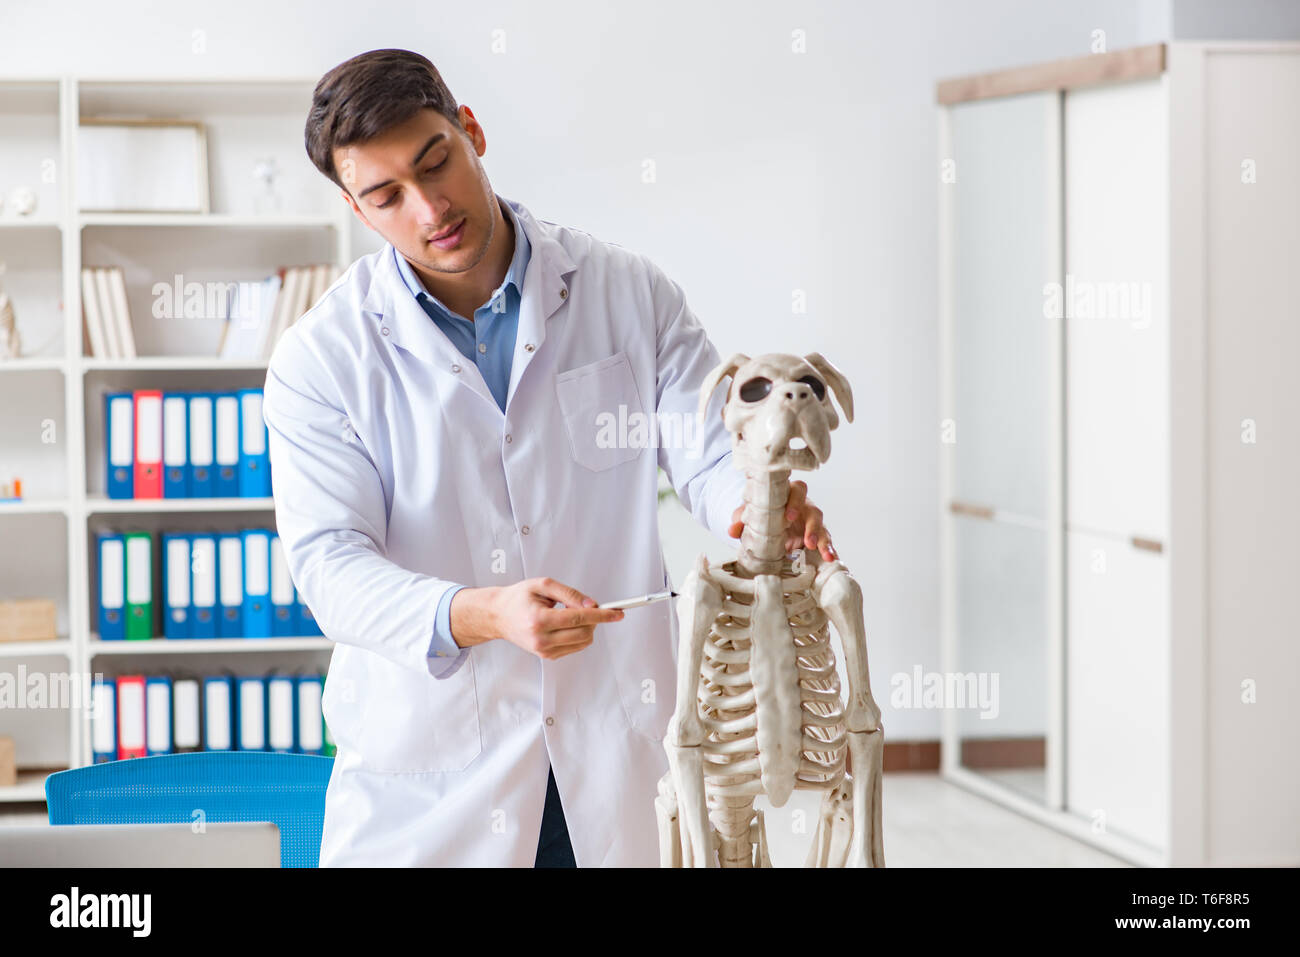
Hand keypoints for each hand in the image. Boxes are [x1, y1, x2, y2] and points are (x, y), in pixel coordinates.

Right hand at [489, 577, 623, 659]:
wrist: (498, 615)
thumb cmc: (518, 598)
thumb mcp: (543, 585)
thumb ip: (570, 594)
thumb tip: (592, 605)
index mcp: (539, 620)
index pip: (579, 618)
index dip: (602, 615)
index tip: (618, 613)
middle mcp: (541, 639)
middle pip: (585, 633)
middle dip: (594, 619)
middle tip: (589, 606)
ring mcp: (544, 651)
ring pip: (583, 642)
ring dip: (587, 627)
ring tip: (570, 614)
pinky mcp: (547, 656)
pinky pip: (575, 647)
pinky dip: (578, 634)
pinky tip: (566, 624)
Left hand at [728, 479, 837, 561]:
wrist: (768, 523)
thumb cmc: (762, 513)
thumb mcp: (751, 515)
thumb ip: (741, 519)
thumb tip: (732, 530)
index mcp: (790, 495)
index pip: (798, 491)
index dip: (795, 502)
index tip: (789, 517)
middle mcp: (805, 507)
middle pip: (815, 511)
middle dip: (812, 526)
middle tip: (807, 540)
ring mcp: (812, 523)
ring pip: (823, 528)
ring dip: (824, 541)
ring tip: (825, 555)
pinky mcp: (817, 537)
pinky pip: (826, 543)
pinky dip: (829, 551)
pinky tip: (832, 560)